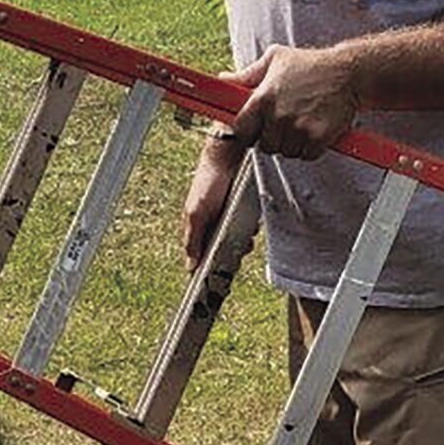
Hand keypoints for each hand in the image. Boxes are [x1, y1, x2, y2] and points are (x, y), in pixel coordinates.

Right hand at [181, 139, 241, 268]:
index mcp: (196, 231)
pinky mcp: (239, 215)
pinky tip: (252, 225)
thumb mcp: (196, 213)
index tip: (215, 286)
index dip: (206, 272)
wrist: (227, 158)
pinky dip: (249, 230)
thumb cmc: (207, 182)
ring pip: (235, 243)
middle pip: (221, 254)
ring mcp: (225, 221)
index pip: (199, 259)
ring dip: (243, 243)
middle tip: (238, 254)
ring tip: (247, 237)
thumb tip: (191, 266)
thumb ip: (193, 240)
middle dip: (230, 257)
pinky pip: (246, 230)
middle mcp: (210, 228)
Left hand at [227, 44, 357, 159]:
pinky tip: (315, 130)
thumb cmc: (310, 64)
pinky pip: (306, 155)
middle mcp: (278, 116)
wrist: (348, 72)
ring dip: (292, 144)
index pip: (241, 131)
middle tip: (285, 124)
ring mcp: (298, 129)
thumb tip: (224, 78)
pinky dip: (310, 148)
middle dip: (273, 138)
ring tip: (302, 124)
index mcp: (262, 98)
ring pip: (286, 152)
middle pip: (265, 146)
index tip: (256, 129)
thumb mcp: (275, 60)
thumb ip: (247, 75)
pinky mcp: (318, 138)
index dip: (248, 132)